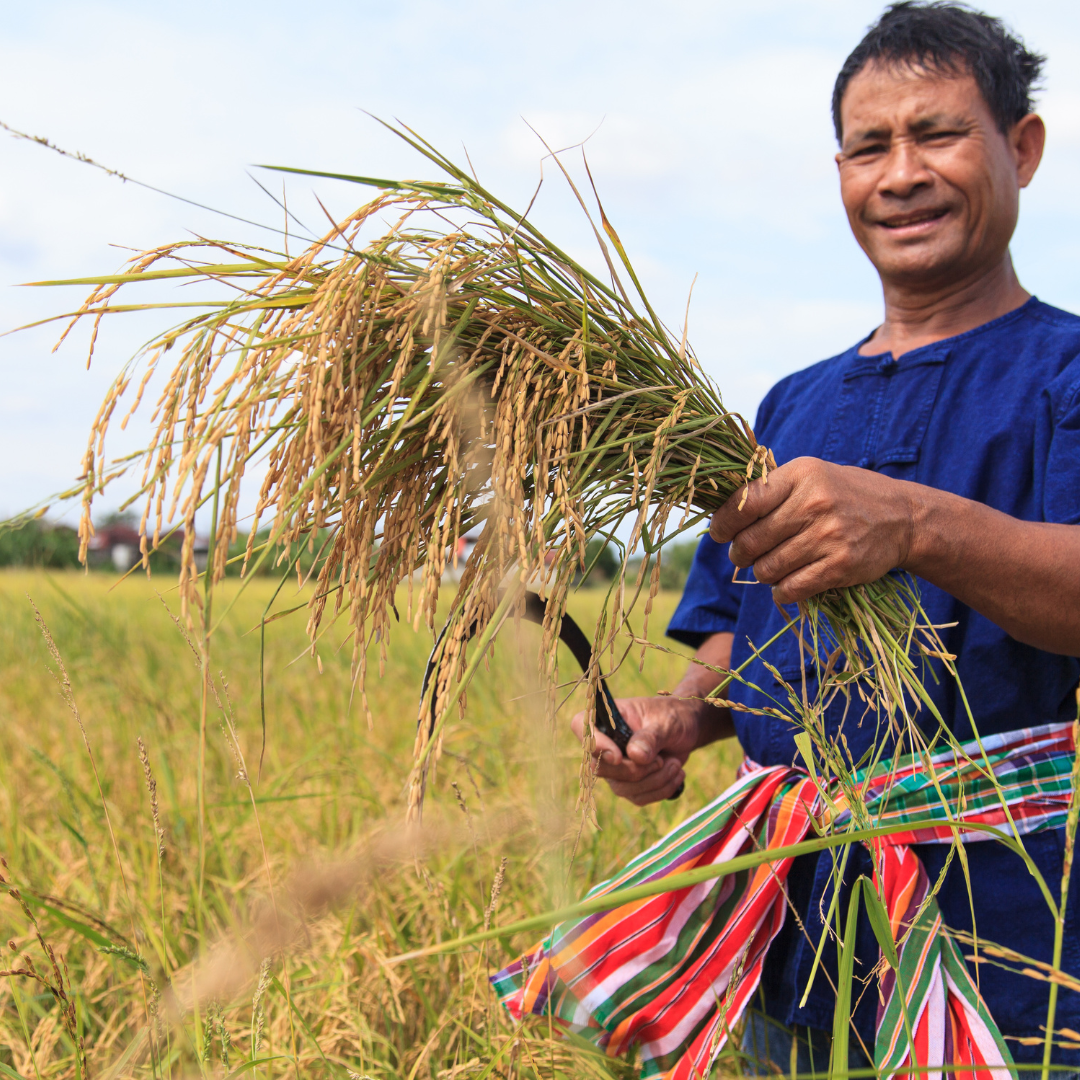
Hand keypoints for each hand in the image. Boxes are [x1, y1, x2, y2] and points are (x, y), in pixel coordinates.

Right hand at [570, 695, 716, 805]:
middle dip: (635, 771)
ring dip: (654, 781)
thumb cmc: (673, 717)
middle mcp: (605, 743)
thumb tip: (635, 756)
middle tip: (661, 759)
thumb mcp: (666, 722)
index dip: (594, 744)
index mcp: (608, 717)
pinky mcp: (630, 784)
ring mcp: (615, 767)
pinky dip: (662, 789)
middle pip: (599, 767)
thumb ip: (650, 737)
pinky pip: (638, 798)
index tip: (618, 756)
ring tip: (675, 764)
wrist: (688, 730)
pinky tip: (677, 773)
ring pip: (621, 788)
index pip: (581, 726)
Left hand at [709, 457, 917, 603]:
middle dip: (739, 553)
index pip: (745, 502)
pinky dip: (781, 592)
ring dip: (761, 573)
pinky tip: (785, 584)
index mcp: (801, 476)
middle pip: (751, 541)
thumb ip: (771, 488)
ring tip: (769, 566)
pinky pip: (791, 588)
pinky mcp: (840, 566)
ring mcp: (828, 537)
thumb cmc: (843, 494)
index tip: (718, 532)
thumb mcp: (811, 475)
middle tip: (742, 554)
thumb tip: (721, 513)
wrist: (902, 517)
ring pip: (767, 569)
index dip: (723, 522)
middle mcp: (814, 504)